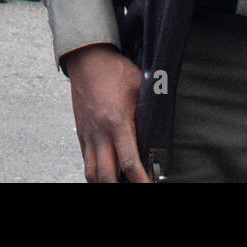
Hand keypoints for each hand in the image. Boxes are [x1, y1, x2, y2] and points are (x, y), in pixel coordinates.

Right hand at [63, 44, 149, 182]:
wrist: (87, 59)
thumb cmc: (114, 70)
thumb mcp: (140, 85)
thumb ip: (150, 108)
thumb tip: (165, 124)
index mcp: (117, 122)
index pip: (129, 162)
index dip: (141, 181)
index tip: (151, 186)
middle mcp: (100, 133)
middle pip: (106, 176)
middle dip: (119, 188)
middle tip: (136, 187)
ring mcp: (88, 134)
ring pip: (91, 173)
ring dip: (104, 183)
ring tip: (119, 184)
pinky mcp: (81, 133)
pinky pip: (86, 161)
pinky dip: (95, 173)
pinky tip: (107, 174)